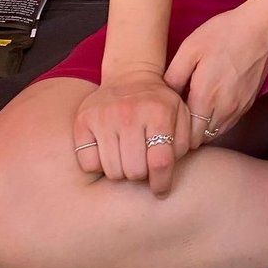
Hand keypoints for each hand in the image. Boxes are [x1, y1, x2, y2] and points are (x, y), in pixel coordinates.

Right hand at [72, 70, 190, 197]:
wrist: (130, 77)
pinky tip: (108, 152)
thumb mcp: (180, 114)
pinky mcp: (83, 121)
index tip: (161, 191)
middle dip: (141, 175)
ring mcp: (104, 116)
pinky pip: (88, 163)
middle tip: (142, 165)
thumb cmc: (158, 103)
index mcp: (159, 111)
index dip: (161, 183)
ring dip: (121, 172)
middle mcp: (129, 113)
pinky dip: (98, 165)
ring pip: (112, 171)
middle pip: (134, 171)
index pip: (160, 162)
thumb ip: (184, 140)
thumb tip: (175, 168)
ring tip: (126, 158)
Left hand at [163, 4, 267, 148]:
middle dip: (186, 134)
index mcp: (205, 97)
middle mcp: (224, 109)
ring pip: (215, 133)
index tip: (167, 122)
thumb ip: (173, 76)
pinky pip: (228, 124)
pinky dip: (216, 122)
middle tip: (175, 118)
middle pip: (200, 139)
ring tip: (191, 111)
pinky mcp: (248, 104)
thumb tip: (162, 97)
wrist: (260, 28)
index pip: (186, 137)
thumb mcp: (189, 48)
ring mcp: (238, 108)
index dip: (174, 134)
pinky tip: (209, 105)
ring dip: (201, 129)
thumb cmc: (223, 34)